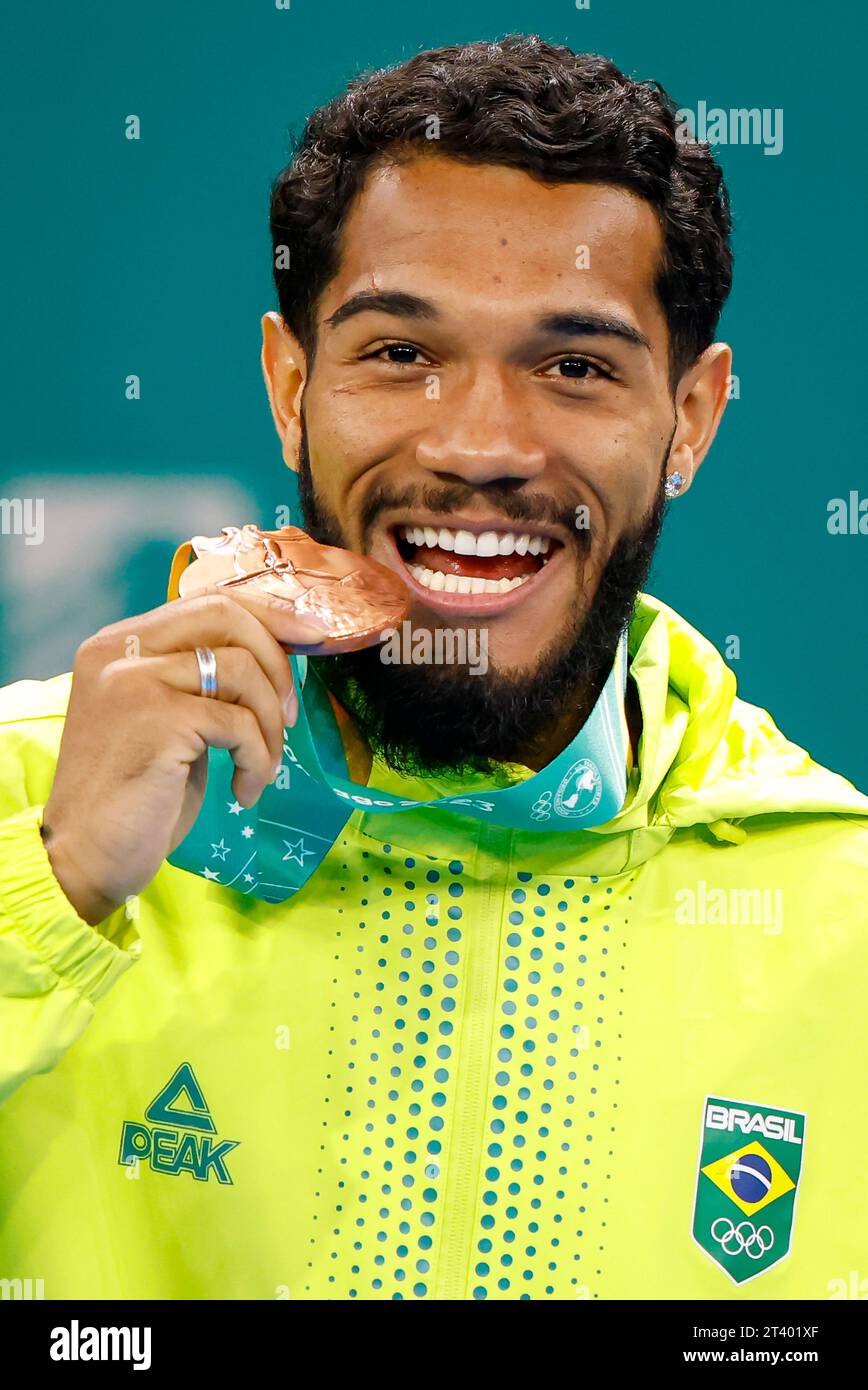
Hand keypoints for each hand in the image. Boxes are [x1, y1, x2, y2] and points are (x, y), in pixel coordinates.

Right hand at [41, 590, 327, 924]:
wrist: (85, 857)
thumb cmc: (134, 795)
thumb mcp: (166, 719)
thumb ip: (199, 679)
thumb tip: (276, 651)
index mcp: (119, 642)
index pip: (208, 601)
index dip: (269, 613)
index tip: (312, 635)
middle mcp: (119, 650)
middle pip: (226, 616)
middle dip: (277, 661)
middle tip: (292, 715)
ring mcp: (134, 682)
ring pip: (241, 670)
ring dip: (270, 725)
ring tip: (263, 768)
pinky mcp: (157, 721)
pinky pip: (239, 722)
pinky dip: (258, 758)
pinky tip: (245, 791)